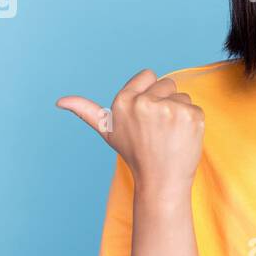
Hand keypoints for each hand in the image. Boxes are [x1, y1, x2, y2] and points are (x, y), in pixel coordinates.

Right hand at [56, 68, 204, 192]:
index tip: (147, 114)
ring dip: (179, 112)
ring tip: (169, 134)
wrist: (161, 181)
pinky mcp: (190, 116)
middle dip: (165, 102)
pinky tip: (182, 138)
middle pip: (167, 83)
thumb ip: (86, 111)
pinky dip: (192, 122)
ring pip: (182, 96)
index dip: (150, 93)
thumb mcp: (108, 131)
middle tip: (158, 128)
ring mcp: (169, 109)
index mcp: (123, 101)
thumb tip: (59, 101)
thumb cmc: (135, 154)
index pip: (147, 75)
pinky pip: (195, 107)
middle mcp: (144, 102)